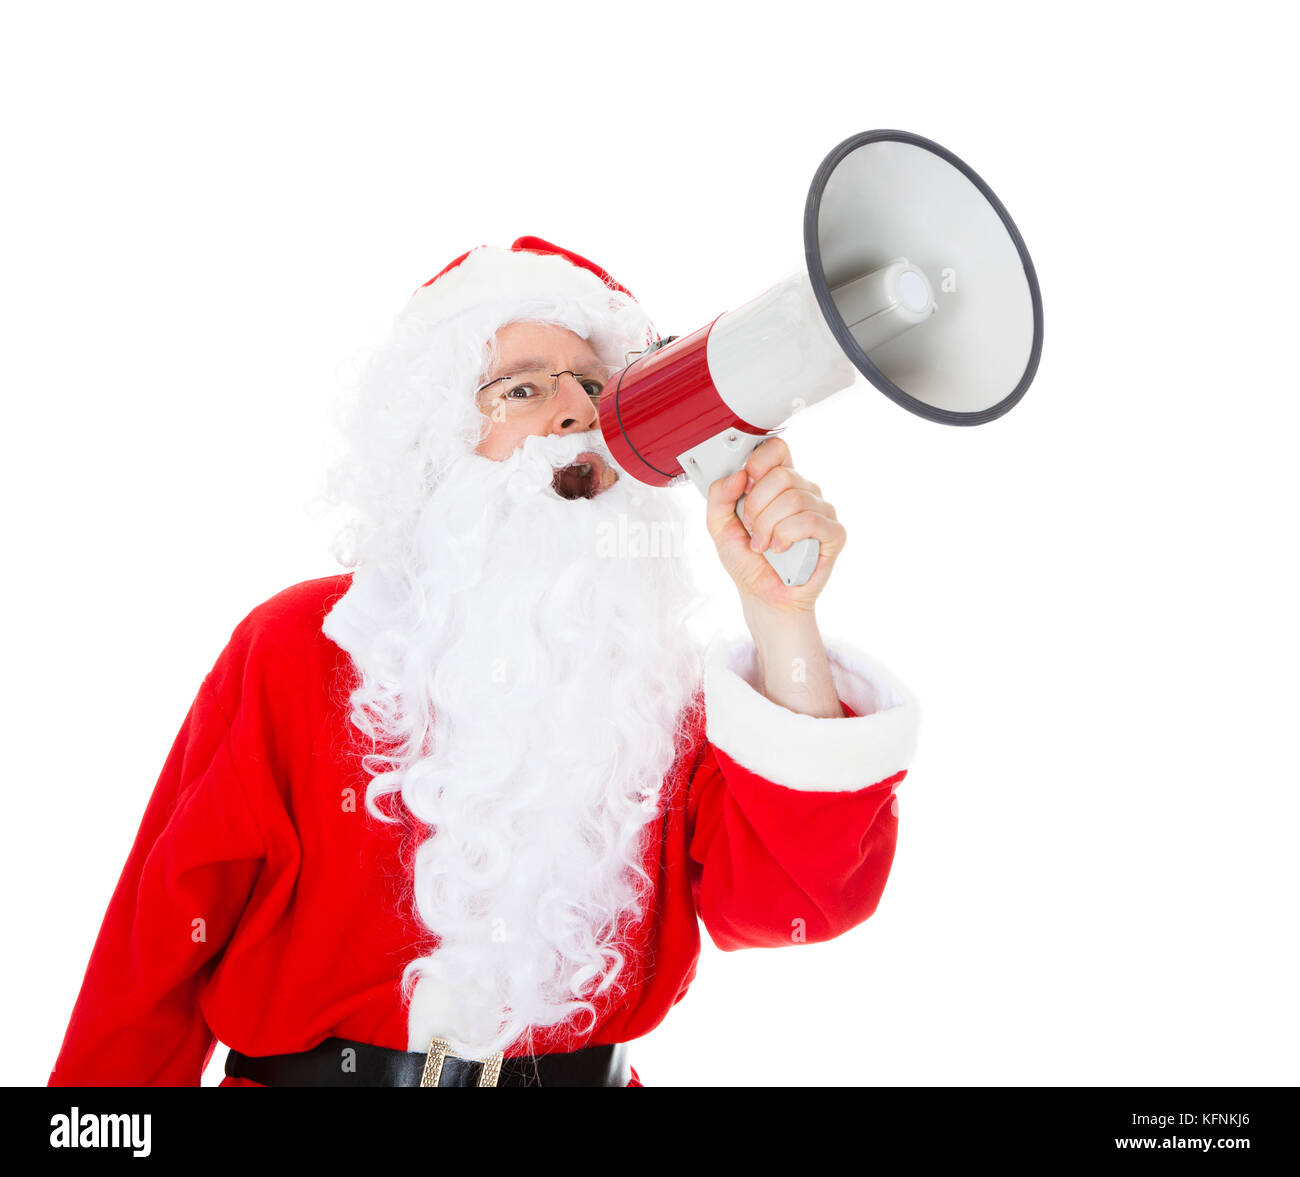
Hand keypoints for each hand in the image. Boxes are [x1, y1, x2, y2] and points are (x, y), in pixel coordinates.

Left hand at [704, 436, 845, 613]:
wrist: (762, 596)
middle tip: (751, 528)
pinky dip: (787, 535)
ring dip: (769, 526)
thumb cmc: (748, 561)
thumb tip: (738, 475)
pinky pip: (811, 520)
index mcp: (778, 484)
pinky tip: (781, 549)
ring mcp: (822, 511)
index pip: (777, 449)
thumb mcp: (718, 526)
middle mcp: (803, 491)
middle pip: (782, 475)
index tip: (746, 484)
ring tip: (764, 544)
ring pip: (795, 498)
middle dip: (757, 506)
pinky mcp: (833, 533)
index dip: (758, 462)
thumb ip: (717, 497)